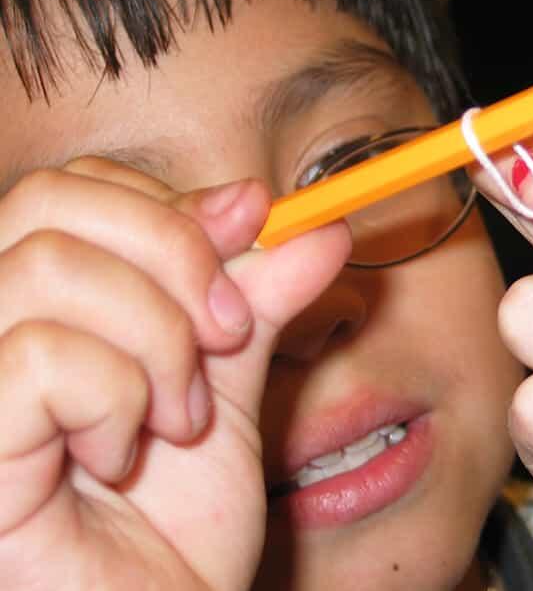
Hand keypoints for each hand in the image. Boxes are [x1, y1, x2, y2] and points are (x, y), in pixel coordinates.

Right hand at [0, 158, 349, 590]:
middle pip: (53, 201)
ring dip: (155, 342)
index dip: (173, 203)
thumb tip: (318, 225)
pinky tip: (119, 455)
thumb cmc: (173, 523)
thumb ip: (255, 301)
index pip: (79, 187)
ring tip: (176, 418)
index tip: (256, 227)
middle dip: (172, 253)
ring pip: (51, 268)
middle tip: (224, 334)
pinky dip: (114, 397)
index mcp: (36, 302)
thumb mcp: (226, 384)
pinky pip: (39, 356)